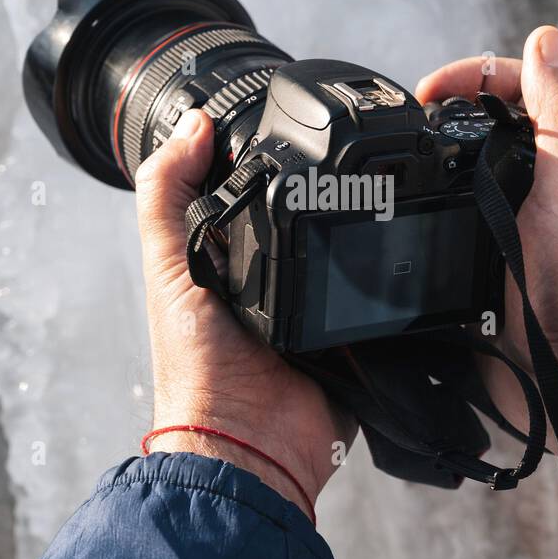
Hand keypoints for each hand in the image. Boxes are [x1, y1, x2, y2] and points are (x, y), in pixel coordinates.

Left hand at [134, 109, 355, 515]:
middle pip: (311, 212)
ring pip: (352, 247)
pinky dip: (386, 277)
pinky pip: (382, 294)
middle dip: (327, 189)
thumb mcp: (170, 268)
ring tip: (368, 203)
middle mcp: (278, 277)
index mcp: (231, 258)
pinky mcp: (360, 332)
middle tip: (343, 159)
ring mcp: (322, 305)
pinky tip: (389, 251)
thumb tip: (193, 124)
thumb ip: (168, 196)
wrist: (251, 443)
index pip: (254, 189)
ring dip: (359, 230)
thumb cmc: (198, 368)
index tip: (283, 116)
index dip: (265, 154)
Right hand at [416, 27, 557, 496]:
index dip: (469, 74)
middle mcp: (529, 180)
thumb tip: (545, 37)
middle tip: (404, 123)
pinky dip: (418, 202)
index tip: (428, 91)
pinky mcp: (473, 257)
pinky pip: (440, 218)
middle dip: (439, 111)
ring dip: (425, 155)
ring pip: (454, 168)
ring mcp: (500, 220)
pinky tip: (400, 204)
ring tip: (396, 158)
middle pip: (477, 121)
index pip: (510, 86)